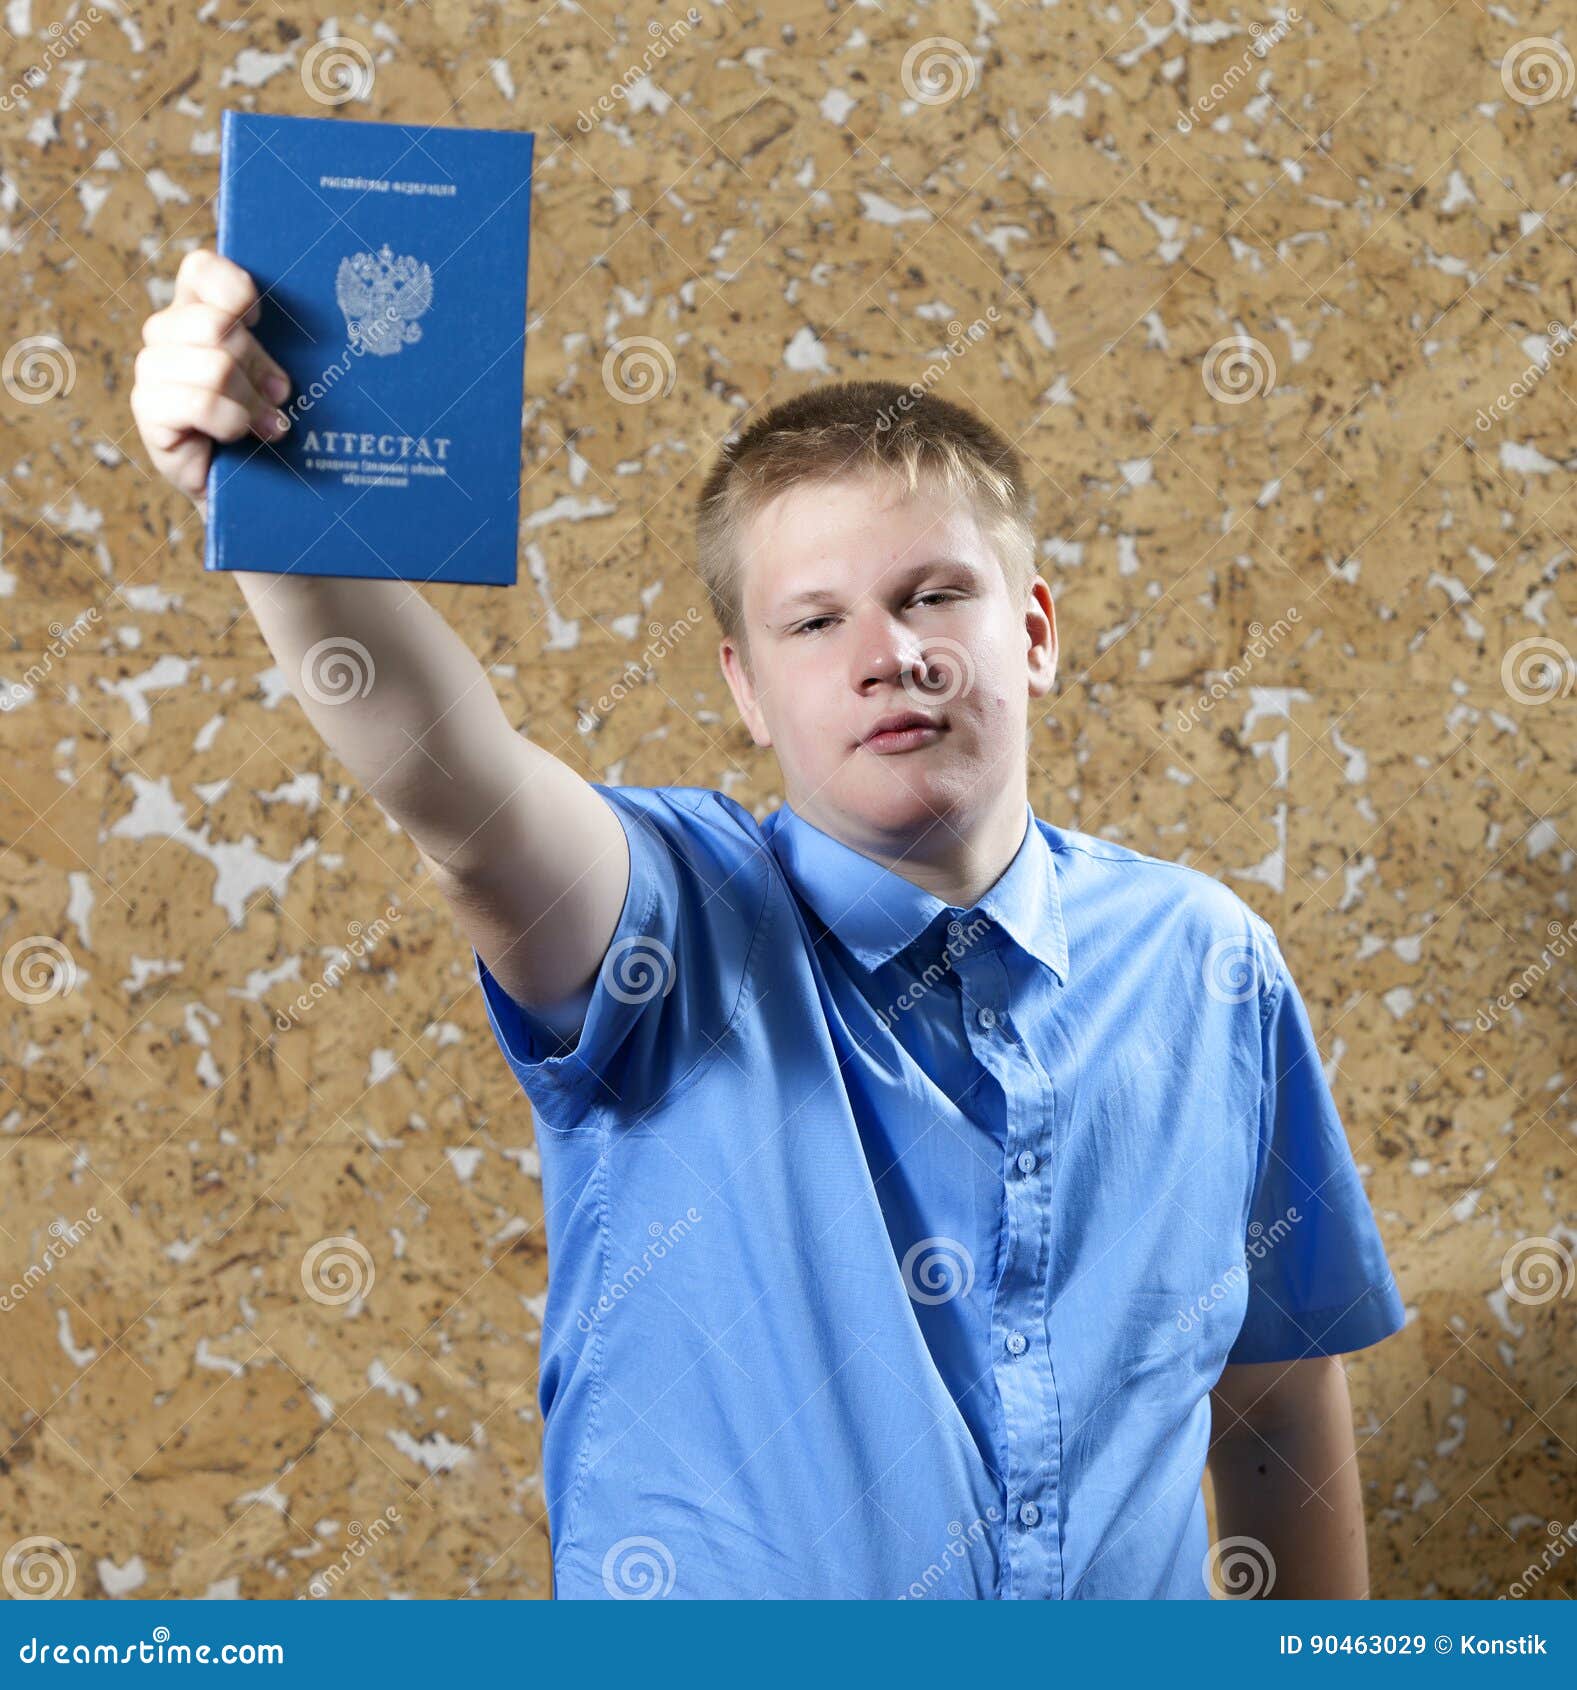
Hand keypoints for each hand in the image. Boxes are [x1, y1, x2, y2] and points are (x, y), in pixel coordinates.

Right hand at [130, 248, 292, 515]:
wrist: (260, 491)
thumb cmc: (277, 425)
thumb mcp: (284, 376)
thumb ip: (285, 343)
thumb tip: (326, 333)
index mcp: (198, 311)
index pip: (201, 269)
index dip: (235, 290)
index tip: (262, 320)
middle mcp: (167, 335)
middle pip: (215, 324)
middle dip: (257, 363)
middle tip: (279, 395)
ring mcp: (153, 373)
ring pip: (213, 365)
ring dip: (249, 400)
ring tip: (268, 424)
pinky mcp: (149, 413)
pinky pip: (196, 402)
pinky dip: (230, 420)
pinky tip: (242, 435)